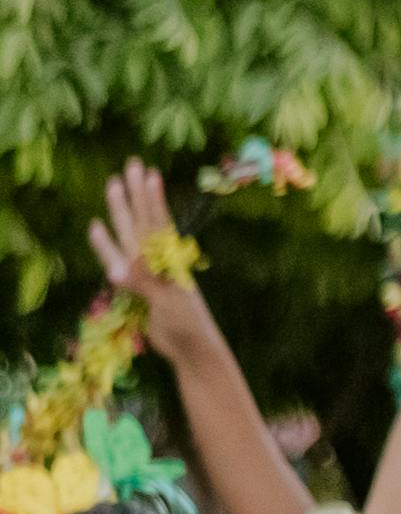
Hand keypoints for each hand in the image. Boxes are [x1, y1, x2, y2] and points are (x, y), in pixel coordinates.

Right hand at [90, 164, 218, 351]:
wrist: (191, 350)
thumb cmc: (186, 328)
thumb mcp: (167, 305)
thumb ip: (143, 286)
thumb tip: (115, 271)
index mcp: (168, 262)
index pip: (157, 223)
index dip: (151, 199)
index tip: (148, 173)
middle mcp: (157, 262)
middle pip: (142, 220)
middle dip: (136, 193)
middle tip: (131, 163)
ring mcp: (147, 272)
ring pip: (130, 235)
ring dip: (121, 211)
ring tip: (113, 184)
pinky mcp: (137, 286)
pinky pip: (119, 260)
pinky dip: (106, 245)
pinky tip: (96, 228)